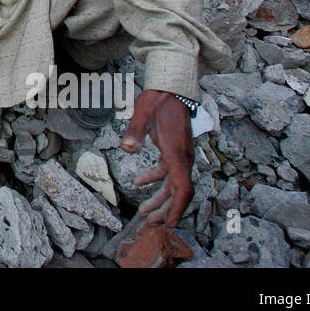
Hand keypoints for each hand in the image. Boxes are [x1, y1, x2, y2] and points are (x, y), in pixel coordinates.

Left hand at [120, 90, 194, 228]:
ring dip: (160, 199)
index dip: (177, 208)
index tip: (169, 224)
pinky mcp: (174, 149)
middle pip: (178, 192)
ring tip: (145, 212)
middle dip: (165, 210)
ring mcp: (180, 154)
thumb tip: (127, 148)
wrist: (171, 86)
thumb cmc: (159, 98)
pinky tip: (138, 182)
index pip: (182, 187)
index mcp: (177, 152)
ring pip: (173, 184)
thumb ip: (135, 130)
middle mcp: (182, 156)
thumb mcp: (143, 112)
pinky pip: (168, 172)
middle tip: (150, 224)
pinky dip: (155, 179)